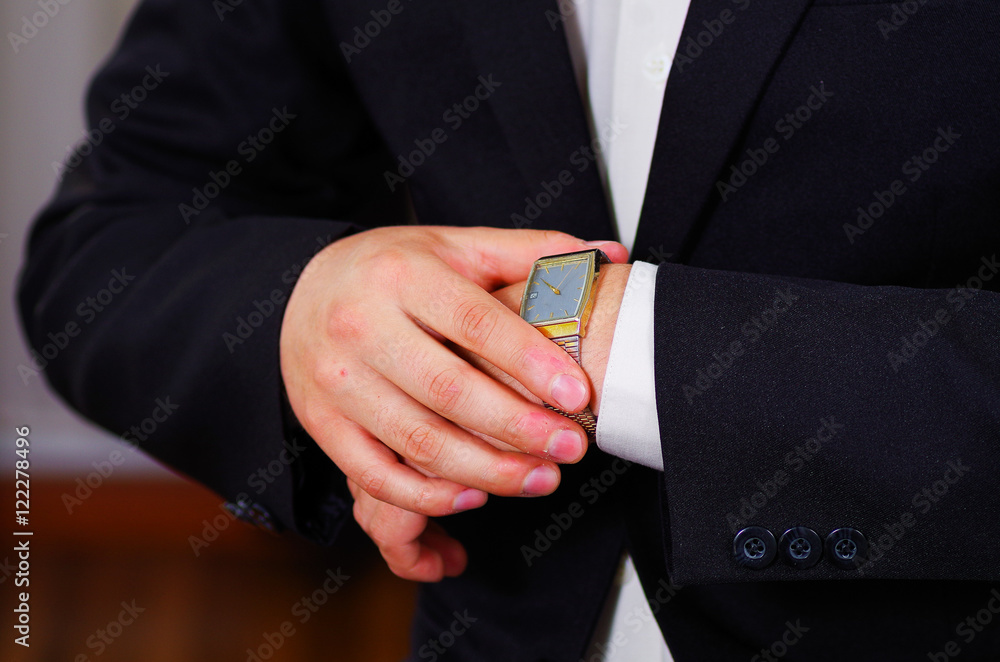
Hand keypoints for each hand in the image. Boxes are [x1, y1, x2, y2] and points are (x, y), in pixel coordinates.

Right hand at [280, 225, 626, 578]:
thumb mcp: (457, 247)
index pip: (475, 323)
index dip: (530, 362)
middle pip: (449, 389)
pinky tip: (473, 496)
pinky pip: (375, 473)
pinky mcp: (321, 422)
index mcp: (402, 275)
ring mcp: (336, 379)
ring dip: (487, 471)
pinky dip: (426, 494)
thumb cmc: (394, 270)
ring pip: (417, 439)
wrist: (306, 291)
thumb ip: (530, 253)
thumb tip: (606, 254)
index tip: (577, 394)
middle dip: (518, 427)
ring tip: (541, 479)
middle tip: (572, 447)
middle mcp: (360, 325)